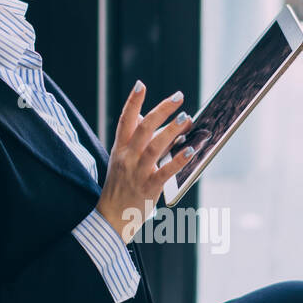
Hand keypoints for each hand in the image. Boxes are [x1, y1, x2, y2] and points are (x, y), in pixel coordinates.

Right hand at [95, 81, 195, 241]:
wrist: (111, 218)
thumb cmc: (121, 187)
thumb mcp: (123, 162)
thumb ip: (141, 144)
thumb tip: (170, 127)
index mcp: (120, 149)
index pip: (124, 120)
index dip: (132, 102)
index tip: (141, 84)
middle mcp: (127, 158)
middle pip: (143, 128)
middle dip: (161, 110)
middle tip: (179, 97)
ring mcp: (137, 173)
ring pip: (155, 147)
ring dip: (172, 131)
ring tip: (186, 118)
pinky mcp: (148, 188)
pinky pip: (165, 172)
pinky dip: (178, 160)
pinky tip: (191, 151)